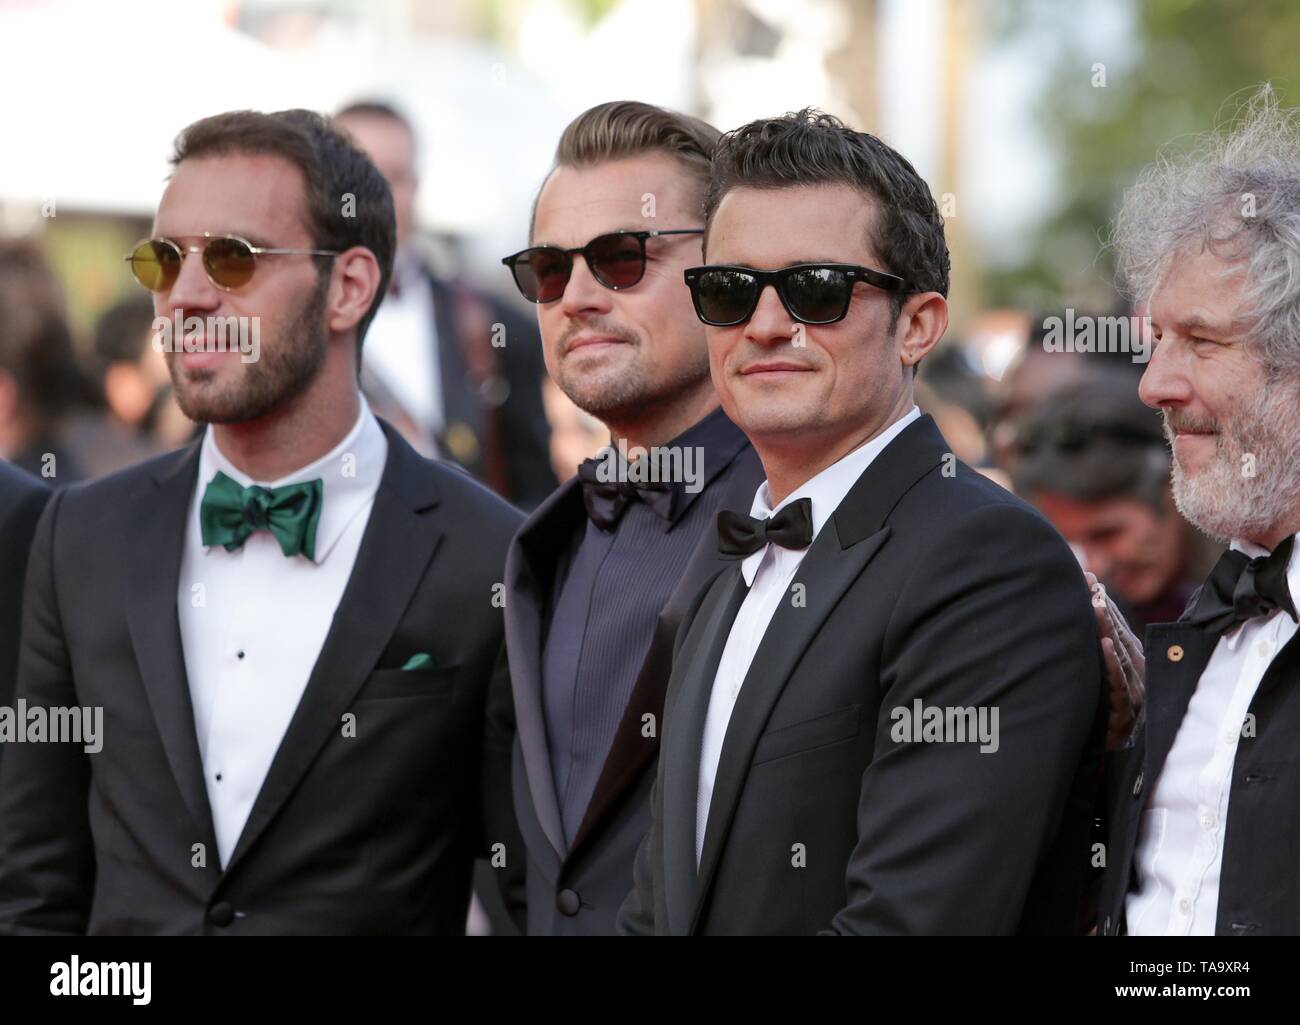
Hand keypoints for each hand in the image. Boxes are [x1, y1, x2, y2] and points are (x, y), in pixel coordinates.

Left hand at [1086, 573, 1145, 750]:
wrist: (1110, 758)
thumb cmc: (1103, 714)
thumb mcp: (1101, 679)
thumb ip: (1099, 653)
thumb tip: (1083, 620)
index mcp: (1131, 663)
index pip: (1116, 626)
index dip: (1103, 602)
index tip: (1089, 578)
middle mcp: (1136, 675)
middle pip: (1118, 635)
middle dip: (1102, 607)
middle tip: (1088, 582)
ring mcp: (1132, 693)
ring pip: (1119, 654)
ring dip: (1107, 628)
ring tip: (1095, 604)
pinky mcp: (1124, 711)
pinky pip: (1118, 683)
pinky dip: (1111, 663)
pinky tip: (1102, 644)